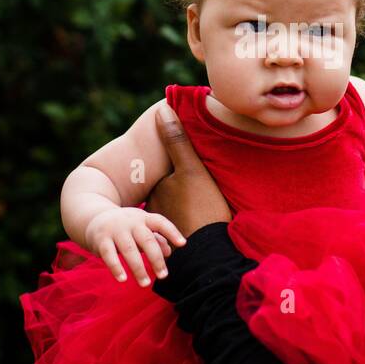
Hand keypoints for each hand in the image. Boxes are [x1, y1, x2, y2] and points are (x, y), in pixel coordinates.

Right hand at [84, 205, 186, 286]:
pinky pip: (109, 255)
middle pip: (146, 240)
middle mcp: (130, 222)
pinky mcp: (101, 240)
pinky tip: (123, 279)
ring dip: (138, 268)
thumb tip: (169, 252)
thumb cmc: (125, 227)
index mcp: (143, 218)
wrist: (94, 218)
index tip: (183, 244)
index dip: (172, 232)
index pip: (160, 222)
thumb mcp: (141, 229)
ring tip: (145, 283)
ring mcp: (115, 230)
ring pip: (129, 250)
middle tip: (163, 276)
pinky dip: (116, 268)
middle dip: (156, 258)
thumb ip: (156, 239)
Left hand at [147, 105, 232, 236]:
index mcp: (155, 187)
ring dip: (181, 202)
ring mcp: (165, 225)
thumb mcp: (192, 170)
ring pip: (173, 205)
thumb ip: (176, 141)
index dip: (174, 161)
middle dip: (174, 183)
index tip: (185, 159)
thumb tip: (162, 109)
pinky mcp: (179, 239)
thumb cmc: (202, 208)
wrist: (210, 254)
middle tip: (194, 181)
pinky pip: (182, 222)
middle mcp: (154, 207)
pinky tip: (201, 218)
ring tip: (199, 199)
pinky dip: (187, 218)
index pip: (162, 167)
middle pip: (167, 187)